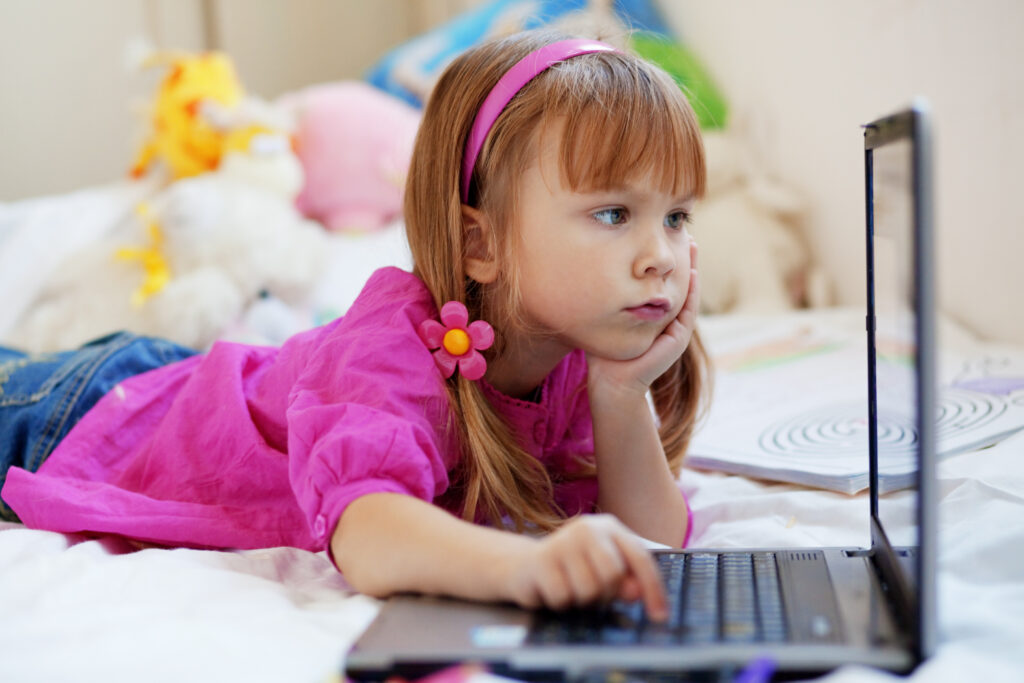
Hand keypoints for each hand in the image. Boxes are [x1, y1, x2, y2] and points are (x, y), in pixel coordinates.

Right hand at [503, 514, 668, 620]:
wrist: (523, 565)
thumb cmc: (572, 570)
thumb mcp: (603, 574)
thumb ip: (626, 582)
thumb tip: (636, 592)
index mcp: (609, 528)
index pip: (640, 558)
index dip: (653, 589)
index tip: (660, 616)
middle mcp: (587, 528)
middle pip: (613, 575)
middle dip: (605, 594)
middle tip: (592, 593)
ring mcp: (562, 541)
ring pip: (588, 590)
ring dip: (581, 600)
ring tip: (570, 588)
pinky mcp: (541, 559)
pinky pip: (563, 597)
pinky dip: (560, 602)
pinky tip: (552, 589)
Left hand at [588, 239, 700, 396]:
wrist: (611, 384)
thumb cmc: (603, 355)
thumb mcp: (607, 318)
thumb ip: (608, 300)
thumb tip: (591, 272)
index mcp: (652, 316)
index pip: (663, 283)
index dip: (665, 261)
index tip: (664, 236)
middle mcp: (667, 321)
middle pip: (679, 283)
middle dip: (684, 258)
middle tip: (685, 232)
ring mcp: (674, 331)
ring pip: (688, 293)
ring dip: (692, 269)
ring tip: (692, 245)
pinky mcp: (677, 340)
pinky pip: (688, 311)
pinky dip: (691, 293)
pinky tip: (690, 274)